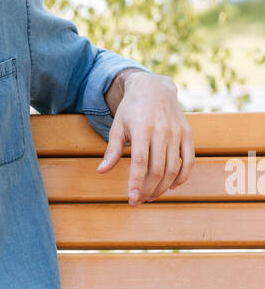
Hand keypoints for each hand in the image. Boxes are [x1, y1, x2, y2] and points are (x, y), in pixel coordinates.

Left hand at [96, 74, 194, 204]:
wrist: (155, 88)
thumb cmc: (132, 109)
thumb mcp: (118, 126)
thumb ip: (112, 150)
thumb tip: (101, 171)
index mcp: (142, 129)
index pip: (140, 162)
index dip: (136, 183)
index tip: (132, 198)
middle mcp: (162, 131)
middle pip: (157, 170)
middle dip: (148, 190)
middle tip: (139, 201)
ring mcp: (177, 133)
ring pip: (172, 169)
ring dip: (162, 188)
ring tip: (151, 196)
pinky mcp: (187, 134)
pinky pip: (188, 161)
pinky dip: (181, 177)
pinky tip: (171, 186)